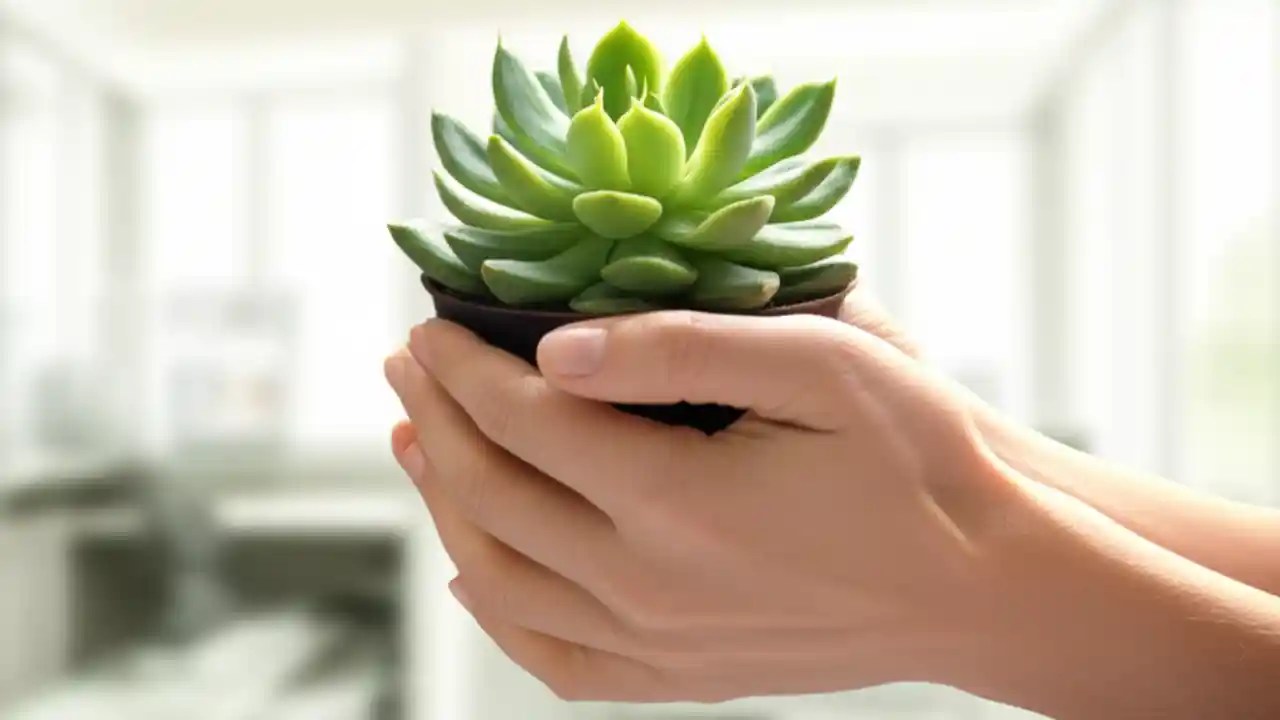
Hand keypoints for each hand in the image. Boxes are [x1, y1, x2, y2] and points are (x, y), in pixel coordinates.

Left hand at [384, 312, 1032, 701]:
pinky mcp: (683, 676)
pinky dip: (497, 611)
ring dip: (444, 503)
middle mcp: (651, 588)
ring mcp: (661, 645)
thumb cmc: (921, 462)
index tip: (428, 325)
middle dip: (436, 421)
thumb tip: (558, 347)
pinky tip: (476, 570)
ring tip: (415, 445)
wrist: (987, 582)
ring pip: (502, 578)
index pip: (524, 420)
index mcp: (679, 503)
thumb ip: (683, 348)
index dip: (462, 367)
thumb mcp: (824, 366)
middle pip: (493, 496)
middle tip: (405, 366)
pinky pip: (554, 657)